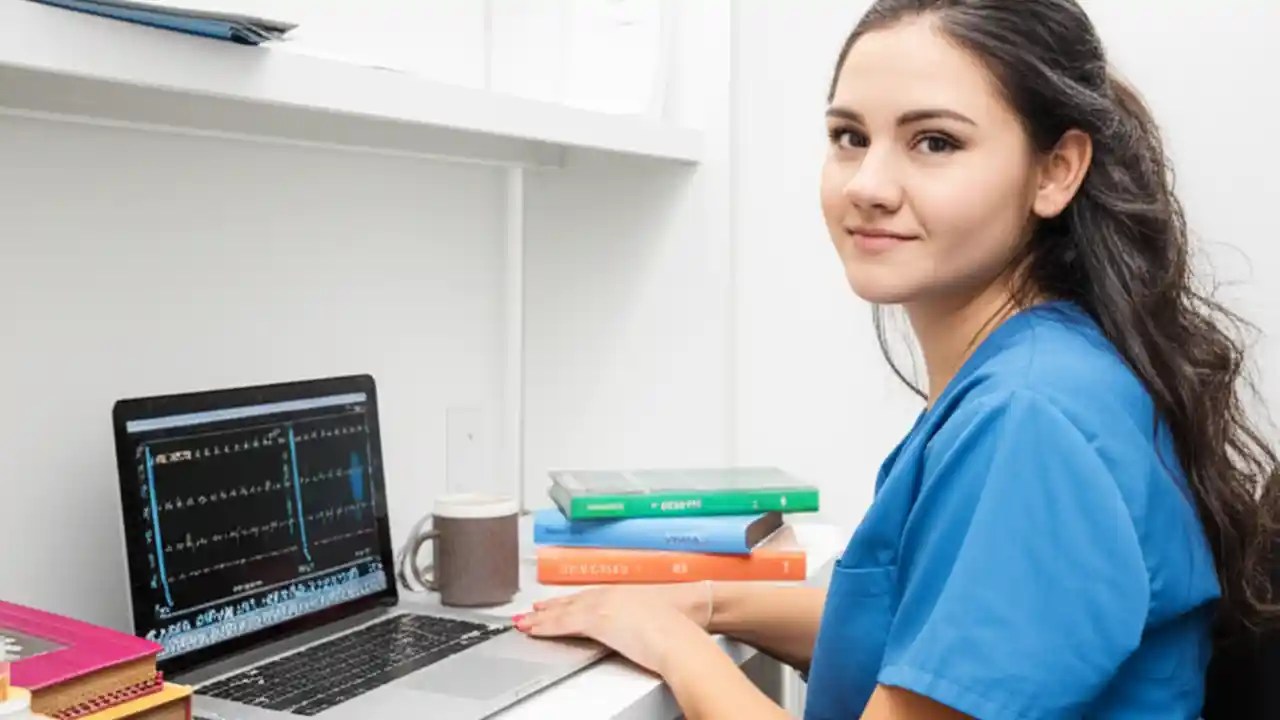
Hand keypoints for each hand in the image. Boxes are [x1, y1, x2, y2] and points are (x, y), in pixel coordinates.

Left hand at [514, 584, 712, 675]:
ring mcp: (602, 605)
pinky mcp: (597, 619)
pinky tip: (534, 629)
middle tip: (531, 612)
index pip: (588, 597)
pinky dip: (546, 627)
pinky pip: (564, 623)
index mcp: (623, 593)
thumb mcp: (655, 619)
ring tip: (524, 622)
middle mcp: (610, 595)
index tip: (555, 604)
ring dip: (542, 619)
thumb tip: (638, 632)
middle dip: (550, 608)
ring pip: (563, 612)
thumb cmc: (679, 627)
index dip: (570, 601)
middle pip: (572, 601)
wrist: (682, 632)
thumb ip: (639, 622)